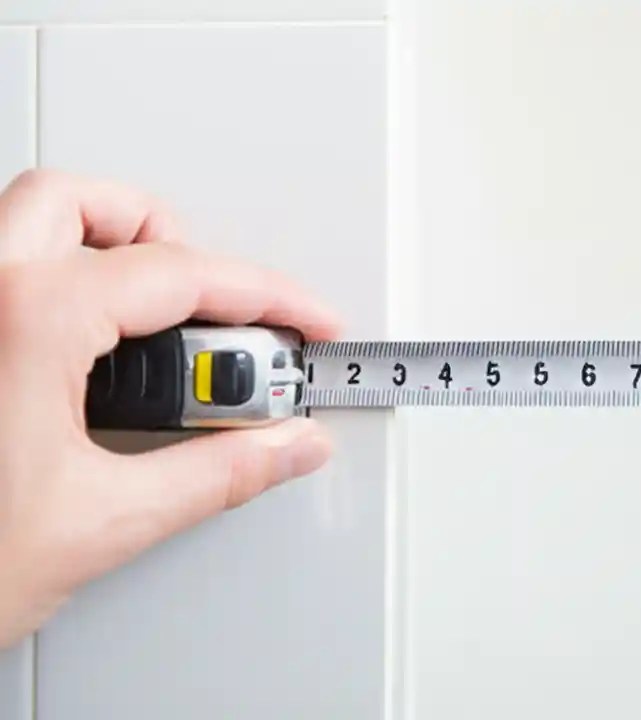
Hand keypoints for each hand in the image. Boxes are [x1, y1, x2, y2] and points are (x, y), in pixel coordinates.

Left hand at [0, 169, 341, 647]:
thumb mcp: (103, 521)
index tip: (307, 322)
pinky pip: (1, 273)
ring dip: (103, 245)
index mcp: (25, 321)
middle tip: (223, 304)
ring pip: (28, 222)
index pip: (178, 274)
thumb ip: (216, 474)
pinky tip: (89, 345)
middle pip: (83, 205)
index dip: (266, 297)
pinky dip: (54, 282)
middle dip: (169, 237)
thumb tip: (285, 446)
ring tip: (160, 312)